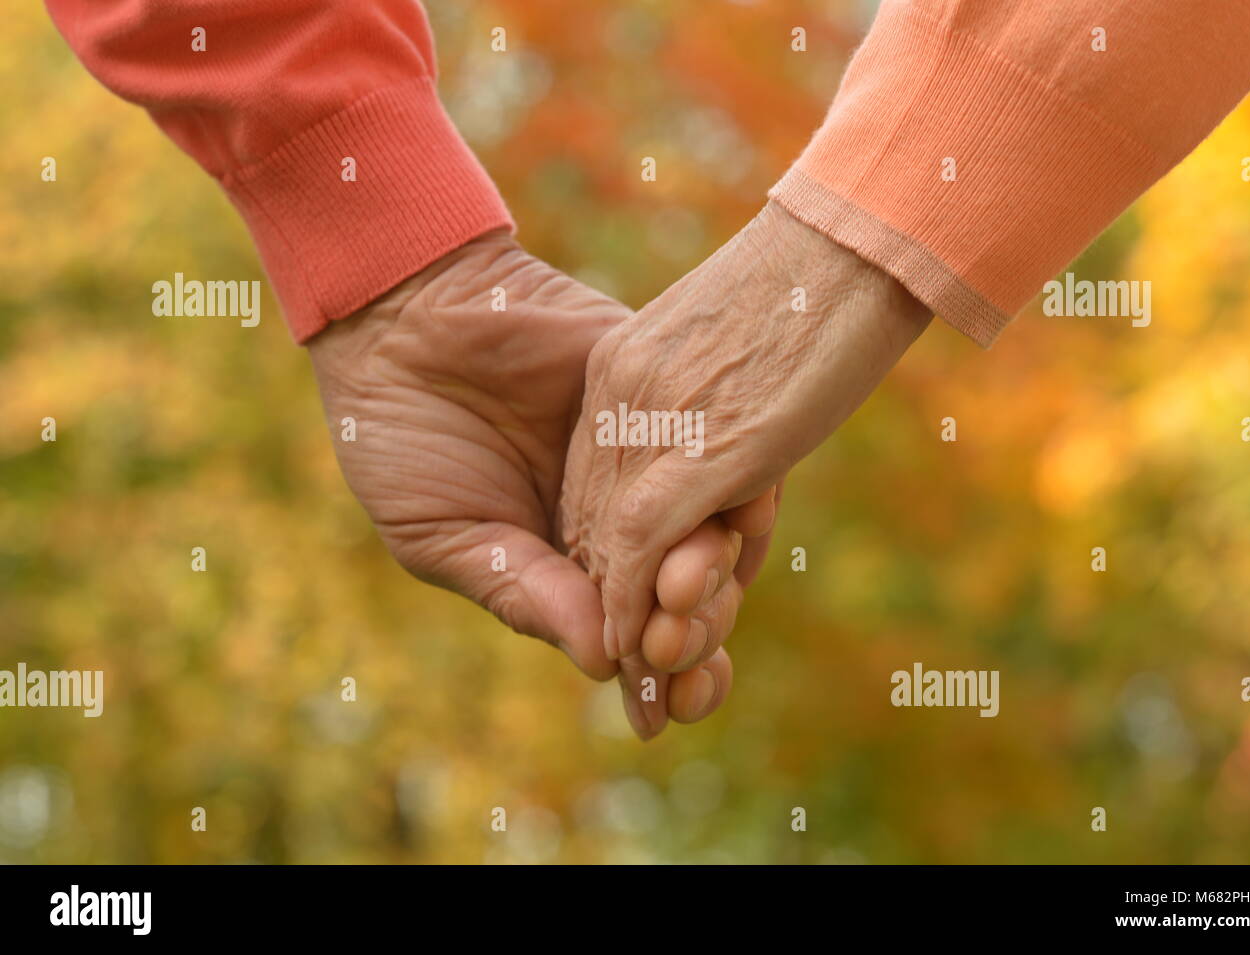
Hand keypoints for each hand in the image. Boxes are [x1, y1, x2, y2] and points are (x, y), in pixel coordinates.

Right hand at [306, 231, 743, 734]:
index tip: (668, 710)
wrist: (405, 315)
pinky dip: (733, 488)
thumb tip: (601, 662)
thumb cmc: (401, 437)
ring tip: (694, 590)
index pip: (633, 634)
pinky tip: (725, 521)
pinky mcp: (664, 395)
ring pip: (715, 529)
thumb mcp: (445, 535)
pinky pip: (722, 446)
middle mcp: (619, 518)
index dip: (662, 678)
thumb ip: (522, 591)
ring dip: (716, 573)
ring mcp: (646, 459)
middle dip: (697, 634)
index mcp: (567, 564)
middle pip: (687, 594)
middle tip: (680, 647)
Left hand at [561, 201, 931, 660]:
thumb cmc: (822, 283)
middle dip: (611, 608)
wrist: (858, 234)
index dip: (611, 560)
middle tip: (632, 676)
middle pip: (594, 523)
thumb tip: (724, 461)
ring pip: (612, 543)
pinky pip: (640, 538)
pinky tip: (637, 654)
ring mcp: (657, 418)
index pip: (597, 487)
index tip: (634, 614)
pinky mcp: (702, 442)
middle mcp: (623, 397)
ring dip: (629, 627)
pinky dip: (633, 603)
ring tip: (646, 690)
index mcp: (624, 371)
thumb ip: (709, 398)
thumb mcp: (739, 345)